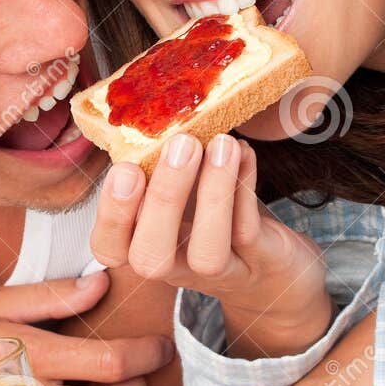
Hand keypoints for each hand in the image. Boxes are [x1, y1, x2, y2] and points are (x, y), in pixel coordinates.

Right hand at [92, 134, 331, 357]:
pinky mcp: (261, 263)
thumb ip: (159, 168)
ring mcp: (219, 272)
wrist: (274, 271)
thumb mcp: (180, 196)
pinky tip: (244, 152)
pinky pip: (249, 232)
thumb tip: (151, 113)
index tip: (126, 168)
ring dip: (212, 196)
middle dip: (162, 199)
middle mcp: (176, 267)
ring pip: (207, 252)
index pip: (110, 248)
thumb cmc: (216, 222)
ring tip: (221, 144)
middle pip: (151, 257)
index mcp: (146, 246)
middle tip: (180, 144)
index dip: (111, 215)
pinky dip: (245, 188)